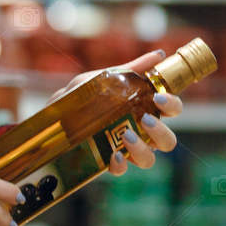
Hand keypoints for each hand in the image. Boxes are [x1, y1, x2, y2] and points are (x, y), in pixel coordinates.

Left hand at [50, 49, 181, 175]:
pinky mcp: (107, 163)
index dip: (173, 104)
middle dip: (161, 132)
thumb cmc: (84, 95)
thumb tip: (159, 54)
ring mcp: (125, 149)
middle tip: (146, 119)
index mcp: (144, 109)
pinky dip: (121, 165)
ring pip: (149, 159)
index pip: (171, 110)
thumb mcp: (105, 78)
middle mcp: (140, 132)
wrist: (52, 116)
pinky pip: (122, 171)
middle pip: (168, 141)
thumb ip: (131, 69)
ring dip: (143, 150)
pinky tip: (113, 156)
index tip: (158, 97)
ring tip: (126, 136)